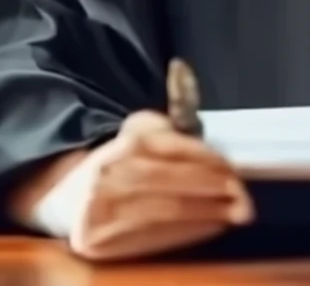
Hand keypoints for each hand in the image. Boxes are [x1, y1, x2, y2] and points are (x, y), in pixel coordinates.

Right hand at [20, 110, 253, 260]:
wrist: (64, 198)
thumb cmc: (121, 163)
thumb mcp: (144, 130)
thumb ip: (176, 112)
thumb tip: (183, 69)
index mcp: (126, 141)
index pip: (174, 148)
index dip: (208, 161)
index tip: (235, 171)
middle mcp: (109, 172)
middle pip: (171, 181)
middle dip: (212, 191)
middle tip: (245, 200)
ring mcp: (99, 207)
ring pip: (162, 211)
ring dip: (203, 214)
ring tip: (233, 215)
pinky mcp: (95, 240)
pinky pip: (147, 238)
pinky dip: (182, 234)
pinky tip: (207, 228)